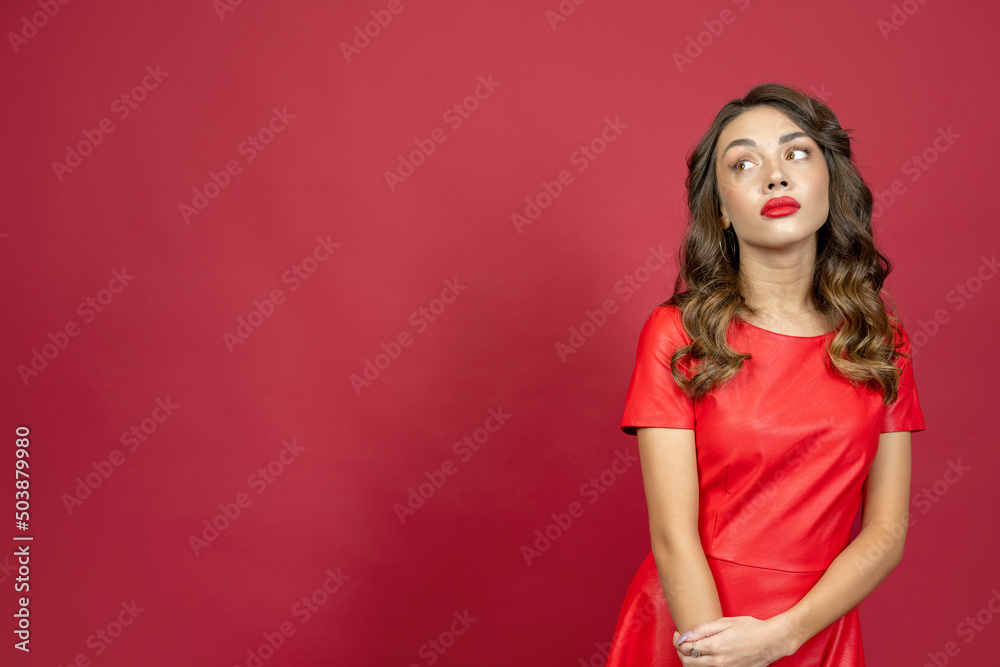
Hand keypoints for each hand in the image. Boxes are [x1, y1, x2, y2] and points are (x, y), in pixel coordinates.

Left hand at [672, 615, 796, 665]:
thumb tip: (686, 634)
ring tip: (692, 647)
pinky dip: (701, 665)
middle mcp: (718, 662)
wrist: (771, 641)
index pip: (685, 648)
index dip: (678, 640)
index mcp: (715, 647)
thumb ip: (703, 629)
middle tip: (682, 640)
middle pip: (687, 662)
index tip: (679, 633)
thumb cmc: (750, 628)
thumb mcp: (725, 622)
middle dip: (680, 651)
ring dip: (689, 659)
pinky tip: (704, 656)